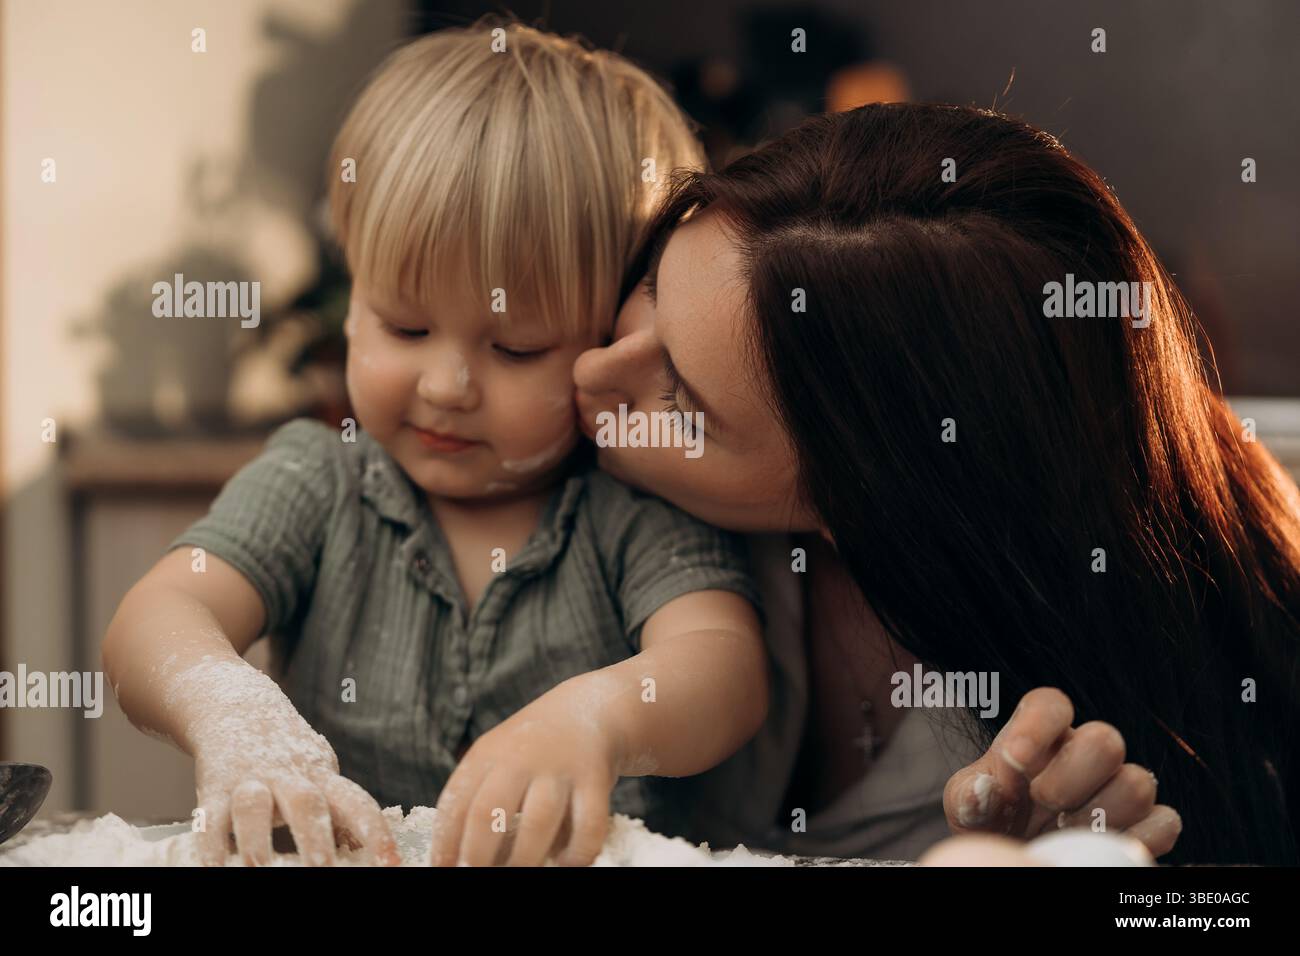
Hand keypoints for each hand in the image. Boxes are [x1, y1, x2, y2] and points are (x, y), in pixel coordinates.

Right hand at [176, 658, 399, 866]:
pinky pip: (209, 818)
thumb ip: (339, 812)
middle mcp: (289, 777)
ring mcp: (250, 781)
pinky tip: (212, 866)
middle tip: (324, 869)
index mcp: (323, 777)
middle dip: (314, 838)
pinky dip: (209, 844)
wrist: (238, 705)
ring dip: (256, 840)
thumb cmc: (289, 755)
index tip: (391, 863)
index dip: (376, 833)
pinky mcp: (215, 788)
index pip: (357, 804)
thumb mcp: (320, 773)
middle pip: (306, 803)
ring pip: (254, 808)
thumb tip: (370, 853)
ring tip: (258, 869)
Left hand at [430, 678, 619, 866]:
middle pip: (488, 812)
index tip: (443, 869)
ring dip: (524, 859)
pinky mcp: (594, 779)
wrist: (589, 708)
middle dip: (478, 855)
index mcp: (486, 755)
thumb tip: (454, 858)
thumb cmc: (533, 749)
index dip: (445, 843)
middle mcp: (519, 759)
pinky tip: (566, 862)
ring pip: (537, 821)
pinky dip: (577, 852)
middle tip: (476, 877)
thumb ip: (476, 797)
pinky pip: (588, 825)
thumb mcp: (496, 757)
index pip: (455, 804)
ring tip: (518, 875)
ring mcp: (558, 768)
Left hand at [942, 687, 1180, 856]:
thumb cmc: (990, 822)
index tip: (1014, 759)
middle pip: (1106, 740)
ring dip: (1100, 815)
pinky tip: (1099, 850)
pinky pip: (1163, 822)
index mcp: (1040, 736)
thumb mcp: (966, 805)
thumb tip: (984, 789)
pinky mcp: (1148, 824)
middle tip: (1043, 803)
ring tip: (1064, 833)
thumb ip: (970, 793)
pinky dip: (1136, 839)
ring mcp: (1119, 787)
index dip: (1038, 724)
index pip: (1050, 705)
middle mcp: (1083, 755)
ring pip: (1137, 782)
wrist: (1014, 856)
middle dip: (1072, 777)